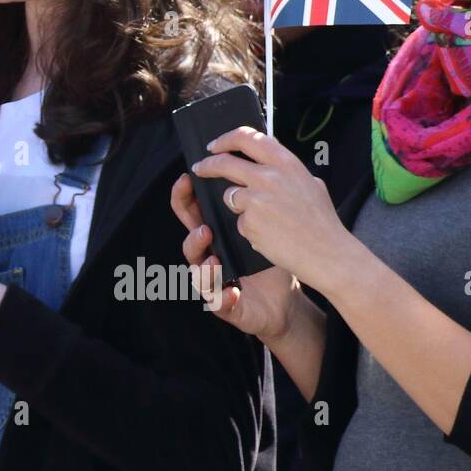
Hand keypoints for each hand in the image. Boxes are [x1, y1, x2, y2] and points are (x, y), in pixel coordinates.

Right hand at [171, 171, 296, 340]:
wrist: (285, 303)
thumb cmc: (272, 262)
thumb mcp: (265, 229)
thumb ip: (255, 205)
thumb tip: (255, 167)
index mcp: (217, 233)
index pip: (193, 210)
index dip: (185, 194)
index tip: (188, 177)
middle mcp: (210, 254)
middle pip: (188, 236)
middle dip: (190, 227)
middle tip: (203, 224)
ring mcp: (213, 279)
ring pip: (196, 268)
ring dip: (202, 258)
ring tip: (213, 255)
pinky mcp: (223, 303)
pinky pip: (216, 300)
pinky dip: (221, 296)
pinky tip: (232, 290)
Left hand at [187, 126, 359, 293]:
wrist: (328, 253)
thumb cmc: (322, 222)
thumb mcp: (310, 183)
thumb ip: (285, 171)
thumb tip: (267, 161)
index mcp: (286, 162)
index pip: (247, 137)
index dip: (226, 139)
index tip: (214, 146)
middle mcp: (269, 176)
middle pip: (225, 163)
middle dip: (207, 165)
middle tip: (199, 168)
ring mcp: (256, 199)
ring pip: (230, 196)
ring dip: (239, 207)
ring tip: (267, 220)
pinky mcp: (249, 221)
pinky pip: (240, 222)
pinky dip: (251, 229)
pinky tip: (271, 235)